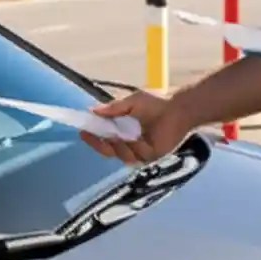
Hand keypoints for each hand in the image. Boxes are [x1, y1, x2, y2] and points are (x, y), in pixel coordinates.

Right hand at [79, 90, 193, 164]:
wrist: (178, 109)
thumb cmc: (155, 104)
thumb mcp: (130, 103)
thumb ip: (113, 109)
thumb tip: (92, 111)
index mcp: (123, 132)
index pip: (103, 139)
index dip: (93, 137)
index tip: (82, 130)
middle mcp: (130, 144)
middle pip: (108, 151)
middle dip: (99, 144)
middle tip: (93, 135)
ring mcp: (141, 152)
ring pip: (122, 156)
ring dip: (118, 146)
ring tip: (119, 136)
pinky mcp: (152, 156)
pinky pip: (138, 156)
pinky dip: (135, 147)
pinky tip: (138, 138)